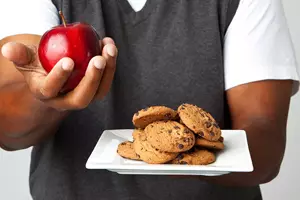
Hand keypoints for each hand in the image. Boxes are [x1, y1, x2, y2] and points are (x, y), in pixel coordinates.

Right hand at [1, 37, 116, 110]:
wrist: (55, 72)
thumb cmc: (40, 66)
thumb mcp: (27, 59)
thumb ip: (20, 55)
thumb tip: (8, 50)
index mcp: (45, 94)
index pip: (51, 89)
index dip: (59, 77)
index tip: (68, 61)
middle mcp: (65, 100)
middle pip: (81, 98)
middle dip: (91, 79)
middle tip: (98, 59)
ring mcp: (83, 96)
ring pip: (99, 91)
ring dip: (108, 70)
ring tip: (109, 48)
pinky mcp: (96, 90)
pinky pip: (106, 81)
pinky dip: (111, 64)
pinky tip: (109, 46)